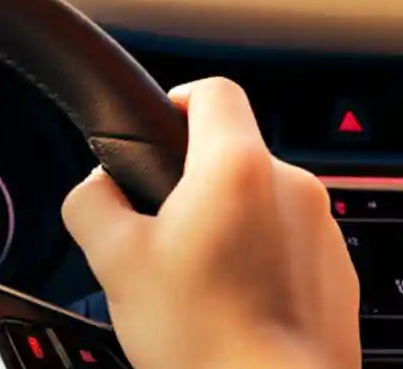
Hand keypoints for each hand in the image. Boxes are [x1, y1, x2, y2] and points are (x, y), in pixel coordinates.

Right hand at [62, 78, 359, 368]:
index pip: (211, 91)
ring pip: (258, 200)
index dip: (174, 100)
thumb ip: (91, 202)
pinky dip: (256, 258)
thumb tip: (96, 188)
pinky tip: (228, 302)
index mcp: (235, 168)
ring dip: (225, 222)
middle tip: (157, 233)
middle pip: (231, 151)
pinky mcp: (337, 270)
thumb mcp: (112, 260)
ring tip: (193, 279)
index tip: (155, 129)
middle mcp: (291, 188)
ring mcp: (322, 230)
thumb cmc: (202, 338)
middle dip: (190, 181)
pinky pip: (286, 241)